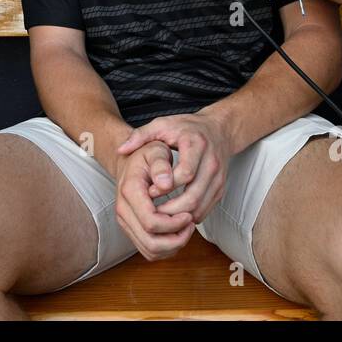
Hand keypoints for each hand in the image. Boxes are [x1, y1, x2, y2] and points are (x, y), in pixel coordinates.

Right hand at [113, 141, 195, 260]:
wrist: (132, 161)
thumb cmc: (147, 155)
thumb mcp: (155, 151)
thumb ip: (160, 165)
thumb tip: (166, 184)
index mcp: (129, 192)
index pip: (151, 221)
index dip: (173, 223)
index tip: (188, 213)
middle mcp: (123, 210)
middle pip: (150, 242)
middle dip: (176, 238)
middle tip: (190, 223)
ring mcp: (126, 222)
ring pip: (151, 250)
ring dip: (173, 245)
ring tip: (187, 227)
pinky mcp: (132, 229)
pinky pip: (150, 250)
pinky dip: (168, 247)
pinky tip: (179, 231)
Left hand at [118, 112, 232, 224]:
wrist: (218, 130)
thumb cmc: (187, 128)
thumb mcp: (162, 124)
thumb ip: (141, 135)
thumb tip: (121, 150)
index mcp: (196, 145)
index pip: (185, 173)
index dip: (166, 186)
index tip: (149, 191)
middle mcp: (211, 163)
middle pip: (194, 196)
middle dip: (171, 209)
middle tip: (152, 213)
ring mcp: (218, 178)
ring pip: (200, 207)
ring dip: (179, 217)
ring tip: (160, 217)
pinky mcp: (220, 189)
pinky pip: (206, 210)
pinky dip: (189, 217)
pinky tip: (174, 215)